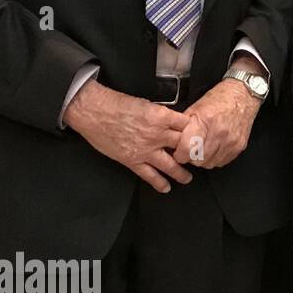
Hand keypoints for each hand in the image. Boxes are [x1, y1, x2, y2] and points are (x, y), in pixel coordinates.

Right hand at [64, 79, 192, 192]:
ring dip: (182, 173)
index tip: (199, 137)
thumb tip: (174, 122)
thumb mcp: (147, 104)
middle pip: (183, 146)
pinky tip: (166, 188)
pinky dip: (159, 183)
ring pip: (171, 165)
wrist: (93, 111)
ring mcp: (146, 150)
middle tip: (198, 159)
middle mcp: (157, 135)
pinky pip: (149, 175)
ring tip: (188, 178)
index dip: (195, 131)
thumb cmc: (117, 104)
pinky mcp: (132, 160)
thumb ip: (162, 115)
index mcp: (162, 117)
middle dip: (192, 153)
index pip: (188, 126)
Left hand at [173, 69, 263, 169]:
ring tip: (202, 147)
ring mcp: (231, 141)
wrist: (243, 96)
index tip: (178, 152)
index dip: (179, 154)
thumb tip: (172, 141)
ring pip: (209, 163)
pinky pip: (221, 162)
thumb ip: (184, 126)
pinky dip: (215, 158)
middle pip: (197, 159)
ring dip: (203, 159)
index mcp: (205, 121)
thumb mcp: (195, 107)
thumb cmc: (219, 99)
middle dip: (190, 157)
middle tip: (190, 149)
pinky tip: (213, 147)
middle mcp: (219, 133)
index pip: (187, 149)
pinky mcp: (239, 146)